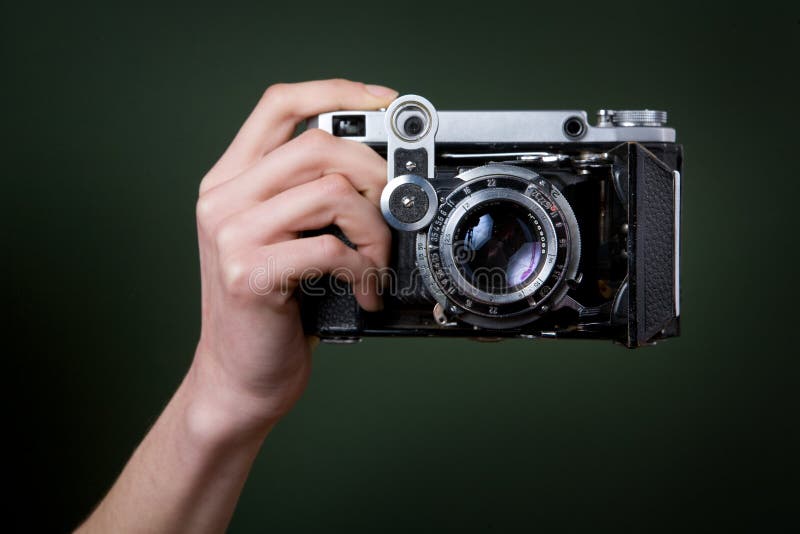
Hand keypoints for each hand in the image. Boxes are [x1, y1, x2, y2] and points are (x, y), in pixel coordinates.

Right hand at [189, 79, 396, 435]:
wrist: (238, 376)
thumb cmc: (270, 310)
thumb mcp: (281, 240)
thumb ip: (309, 198)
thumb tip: (380, 172)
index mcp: (230, 181)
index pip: (280, 105)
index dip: (337, 91)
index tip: (383, 103)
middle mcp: (223, 200)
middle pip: (318, 145)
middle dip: (374, 175)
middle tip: (389, 214)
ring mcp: (231, 235)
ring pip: (331, 192)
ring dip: (373, 231)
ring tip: (375, 264)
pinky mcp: (249, 274)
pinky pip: (331, 249)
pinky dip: (364, 271)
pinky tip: (364, 292)